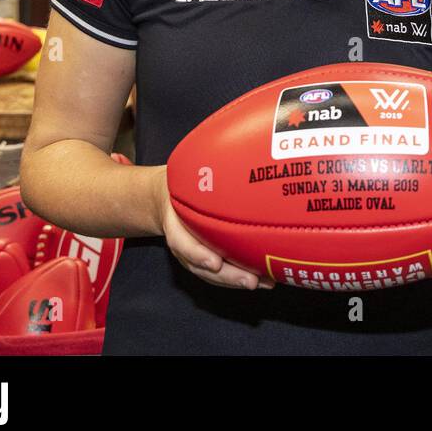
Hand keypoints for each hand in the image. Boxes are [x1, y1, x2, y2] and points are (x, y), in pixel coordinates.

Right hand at [152, 167, 275, 289]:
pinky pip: (222, 273)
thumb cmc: (184, 187)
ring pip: (214, 275)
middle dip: (228, 276)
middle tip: (250, 281)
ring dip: (238, 281)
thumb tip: (235, 148)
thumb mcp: (185, 177)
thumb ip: (202, 168)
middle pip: (202, 266)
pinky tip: (264, 279)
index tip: (214, 262)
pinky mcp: (207, 257)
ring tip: (262, 282)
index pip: (182, 243)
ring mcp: (195, 253)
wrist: (167, 198)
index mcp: (175, 224)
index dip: (198, 254)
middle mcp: (184, 242)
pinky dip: (241, 278)